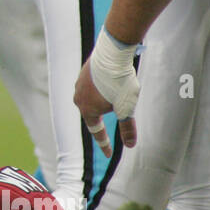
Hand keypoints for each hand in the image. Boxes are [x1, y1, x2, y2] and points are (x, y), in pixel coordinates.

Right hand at [73, 30, 139, 156]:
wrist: (112, 54)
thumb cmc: (119, 83)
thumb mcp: (127, 109)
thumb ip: (127, 128)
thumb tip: (131, 145)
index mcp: (87, 111)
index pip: (96, 132)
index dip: (104, 144)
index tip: (109, 154)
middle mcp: (79, 98)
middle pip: (92, 114)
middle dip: (102, 119)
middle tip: (111, 122)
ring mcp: (79, 84)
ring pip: (91, 99)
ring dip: (101, 101)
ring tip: (113, 98)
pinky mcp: (84, 72)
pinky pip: (92, 86)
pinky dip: (100, 89)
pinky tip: (109, 83)